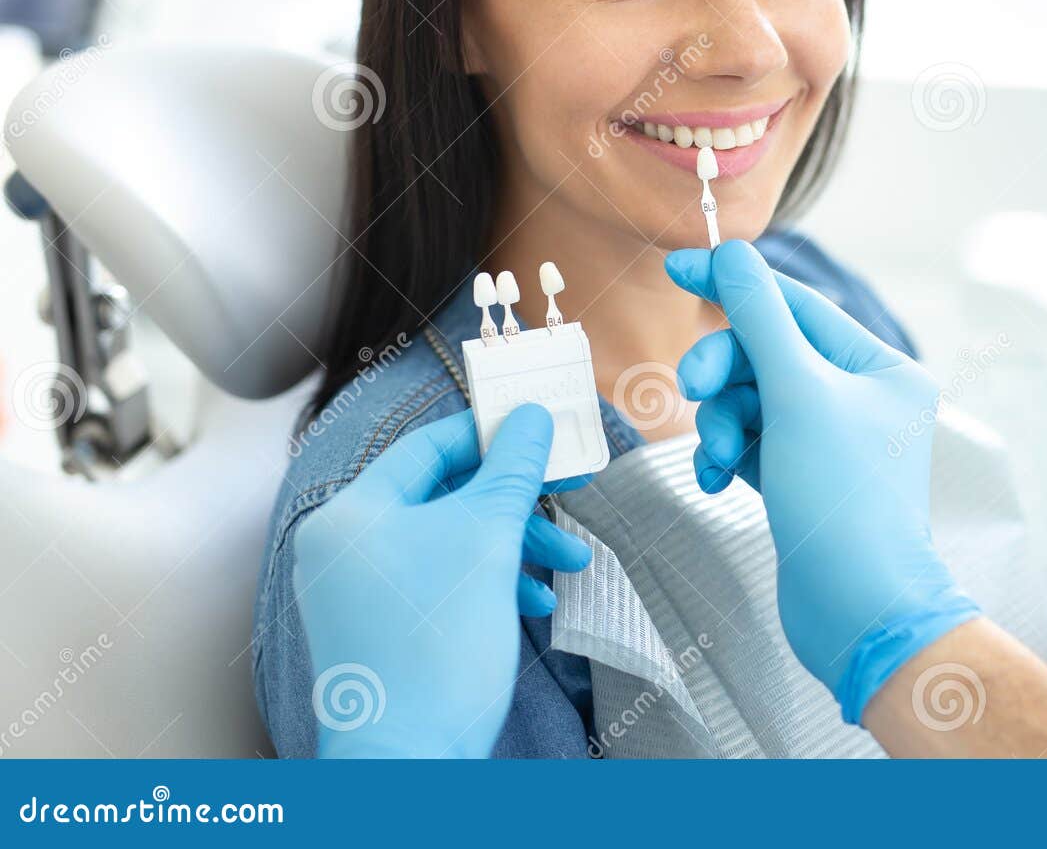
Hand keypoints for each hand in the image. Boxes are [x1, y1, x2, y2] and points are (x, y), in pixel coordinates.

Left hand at [292, 405, 591, 757]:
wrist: (409, 761)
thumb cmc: (437, 646)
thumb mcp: (488, 540)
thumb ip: (512, 470)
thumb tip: (532, 416)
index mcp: (351, 513)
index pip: (429, 445)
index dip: (494, 433)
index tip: (546, 432)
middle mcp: (342, 547)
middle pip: (443, 493)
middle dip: (516, 499)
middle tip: (572, 488)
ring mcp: (355, 593)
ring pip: (447, 541)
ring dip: (514, 545)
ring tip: (568, 562)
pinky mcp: (377, 631)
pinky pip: (437, 582)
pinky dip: (488, 581)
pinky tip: (533, 602)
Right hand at [665, 241, 979, 723]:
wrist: (857, 611)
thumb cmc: (842, 500)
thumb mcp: (796, 391)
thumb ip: (758, 316)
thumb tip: (733, 253)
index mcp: (881, 367)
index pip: (796, 305)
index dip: (734, 284)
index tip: (678, 267)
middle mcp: (863, 400)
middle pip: (768, 354)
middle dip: (724, 370)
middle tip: (689, 387)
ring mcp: (831, 443)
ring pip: (752, 400)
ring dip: (720, 420)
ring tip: (718, 453)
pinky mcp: (803, 481)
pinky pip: (750, 443)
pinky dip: (725, 454)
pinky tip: (713, 477)